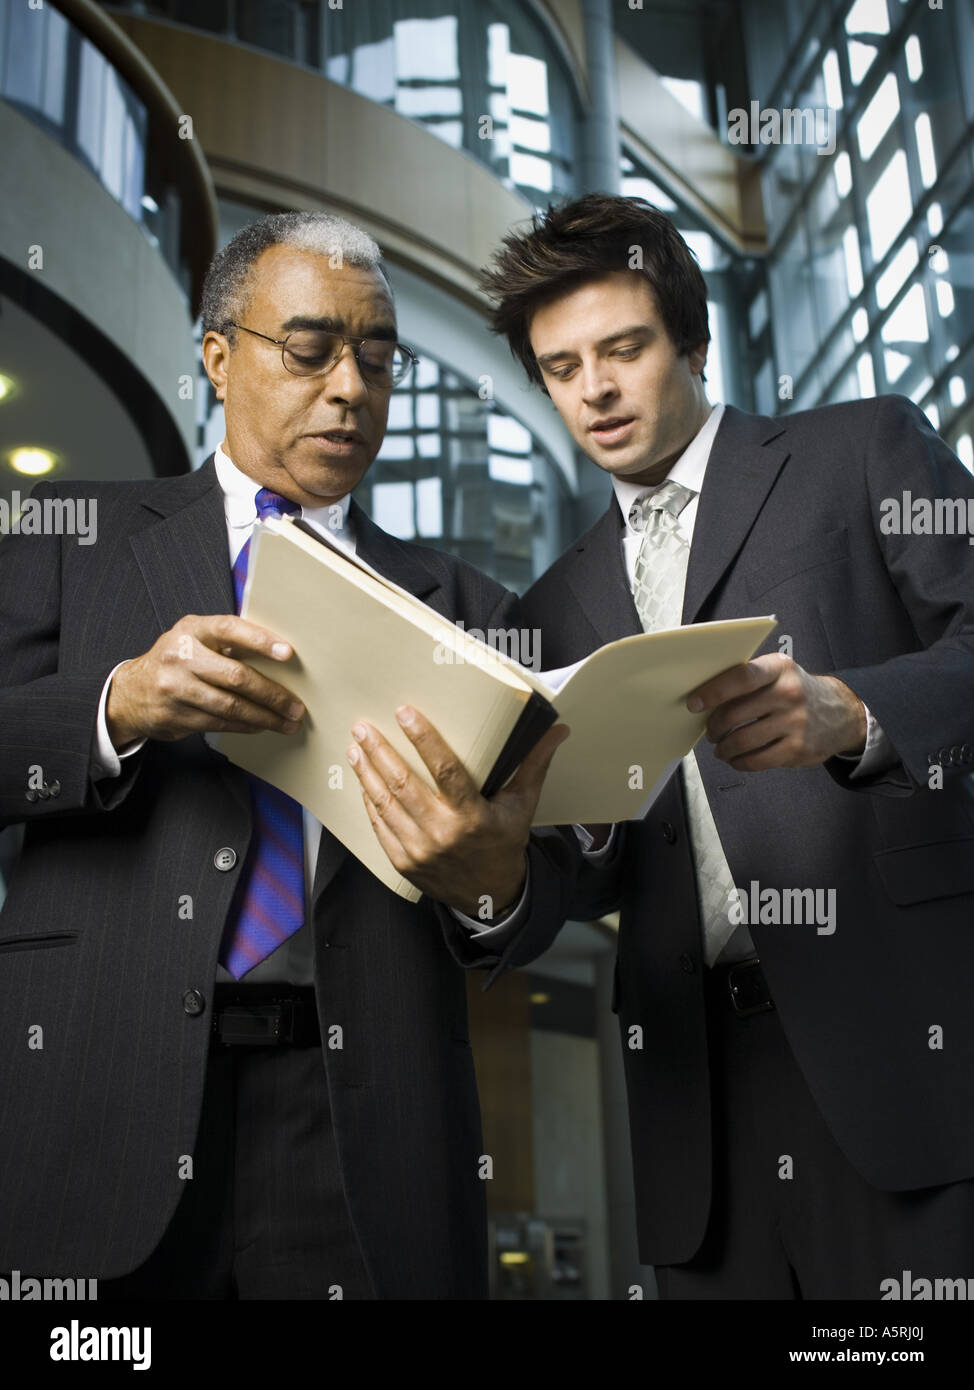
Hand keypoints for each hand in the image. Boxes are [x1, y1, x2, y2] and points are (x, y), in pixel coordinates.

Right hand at [106, 614, 305, 745]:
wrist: (129, 692)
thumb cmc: (177, 660)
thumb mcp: (194, 639)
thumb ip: (227, 642)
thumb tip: (279, 656)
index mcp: (191, 630)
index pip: (230, 629)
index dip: (260, 640)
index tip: (287, 653)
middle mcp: (181, 656)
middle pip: (236, 677)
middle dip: (272, 695)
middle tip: (295, 707)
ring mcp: (176, 688)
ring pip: (230, 706)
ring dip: (264, 717)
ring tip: (286, 722)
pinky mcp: (175, 715)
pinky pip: (219, 723)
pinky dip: (245, 726)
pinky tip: (261, 726)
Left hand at [346, 706, 569, 916]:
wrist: (489, 897)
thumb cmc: (504, 844)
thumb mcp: (522, 805)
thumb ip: (534, 765)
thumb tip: (558, 730)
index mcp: (474, 816)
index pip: (446, 770)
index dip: (424, 739)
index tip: (404, 712)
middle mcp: (444, 834)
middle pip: (404, 785)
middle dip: (380, 753)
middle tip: (363, 728)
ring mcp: (420, 851)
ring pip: (386, 805)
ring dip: (367, 774)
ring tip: (355, 748)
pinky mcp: (404, 863)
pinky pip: (380, 828)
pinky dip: (369, 803)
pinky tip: (362, 782)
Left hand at [686, 654, 866, 770]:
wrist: (841, 713)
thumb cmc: (796, 691)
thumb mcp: (779, 673)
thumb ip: (748, 679)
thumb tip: (705, 697)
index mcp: (779, 668)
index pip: (740, 678)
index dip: (713, 692)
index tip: (694, 704)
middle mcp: (789, 693)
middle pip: (735, 714)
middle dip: (714, 727)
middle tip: (710, 732)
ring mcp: (795, 722)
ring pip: (742, 741)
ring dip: (724, 748)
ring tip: (720, 748)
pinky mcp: (798, 749)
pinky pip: (757, 760)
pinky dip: (739, 762)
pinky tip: (736, 759)